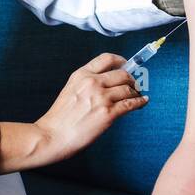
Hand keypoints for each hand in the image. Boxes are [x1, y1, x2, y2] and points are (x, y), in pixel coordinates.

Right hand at [29, 53, 146, 168]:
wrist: (52, 135)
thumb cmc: (59, 117)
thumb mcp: (70, 89)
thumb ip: (87, 82)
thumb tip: (108, 82)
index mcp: (81, 75)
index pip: (107, 59)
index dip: (121, 61)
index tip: (127, 65)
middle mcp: (92, 83)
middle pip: (123, 74)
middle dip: (132, 79)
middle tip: (134, 84)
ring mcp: (101, 98)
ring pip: (128, 89)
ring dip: (136, 92)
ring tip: (137, 96)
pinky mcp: (108, 114)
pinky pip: (131, 104)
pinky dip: (140, 102)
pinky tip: (142, 102)